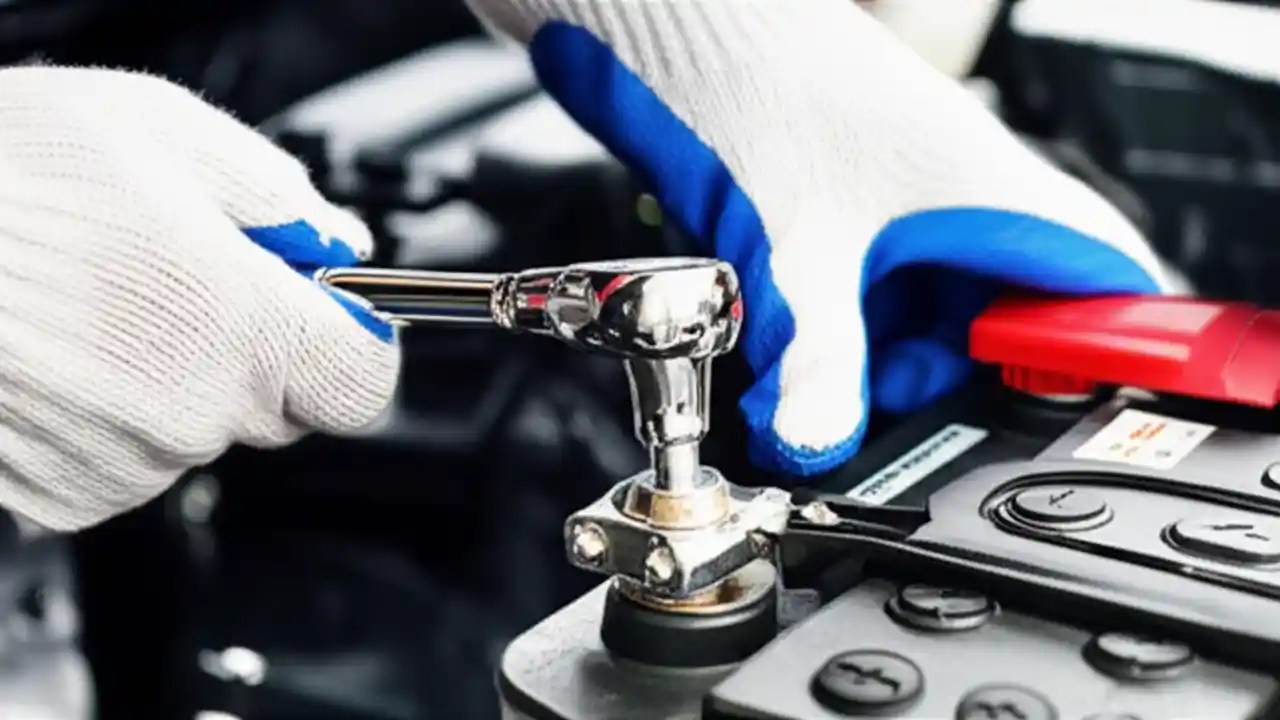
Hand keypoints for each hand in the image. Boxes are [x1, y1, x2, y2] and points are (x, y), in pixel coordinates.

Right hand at [0, 66, 399, 529]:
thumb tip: (340, 245)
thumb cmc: (3, 174)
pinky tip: (71, 348)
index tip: (332, 308)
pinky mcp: (69, 495)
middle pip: (287, 404)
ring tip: (106, 301)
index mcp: (238, 327)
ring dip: (182, 373)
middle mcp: (191, 413)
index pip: (365, 380)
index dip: (356, 337)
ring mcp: (126, 463)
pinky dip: (122, 410)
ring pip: (208, 429)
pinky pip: (139, 456)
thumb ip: (283, 202)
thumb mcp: (170, 136)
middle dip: (261, 344)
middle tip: (189, 274)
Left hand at [465, 0, 1167, 476]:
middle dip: (956, 371)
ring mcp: (909, 193)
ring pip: (936, 298)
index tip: (1065, 410)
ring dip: (889, 351)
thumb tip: (820, 443)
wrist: (682, 26)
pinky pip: (880, 278)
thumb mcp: (791, 258)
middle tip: (892, 404)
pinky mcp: (856, 200)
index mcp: (987, 191)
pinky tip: (798, 340)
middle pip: (1009, 307)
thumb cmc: (752, 92)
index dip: (1107, 352)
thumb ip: (814, 365)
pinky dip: (848, 321)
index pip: (1105, 278)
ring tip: (823, 376)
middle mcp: (963, 189)